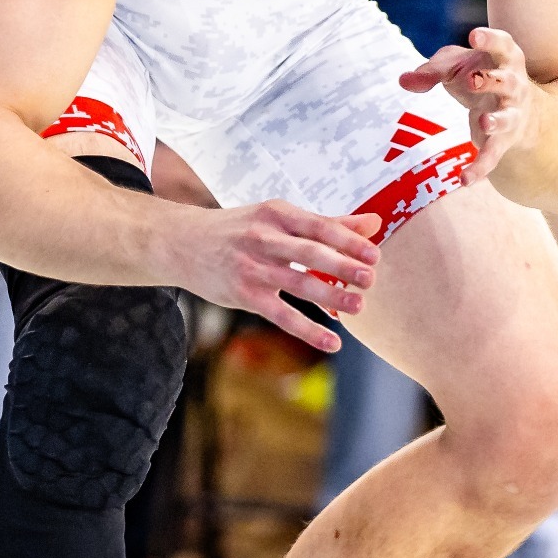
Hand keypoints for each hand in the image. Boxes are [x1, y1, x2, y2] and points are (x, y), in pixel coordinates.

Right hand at [168, 201, 382, 352]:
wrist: (182, 243)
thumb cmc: (241, 229)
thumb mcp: (279, 218)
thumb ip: (328, 223)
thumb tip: (373, 223)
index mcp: (278, 214)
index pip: (319, 226)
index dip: (348, 240)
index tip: (374, 254)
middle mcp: (264, 239)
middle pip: (310, 253)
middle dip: (342, 266)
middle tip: (371, 279)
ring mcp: (252, 268)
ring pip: (297, 285)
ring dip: (330, 296)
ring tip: (358, 306)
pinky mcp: (244, 295)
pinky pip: (281, 316)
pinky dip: (308, 331)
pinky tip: (332, 342)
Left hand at [400, 28, 538, 184]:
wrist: (519, 111)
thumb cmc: (482, 76)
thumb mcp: (456, 67)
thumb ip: (431, 71)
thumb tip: (403, 81)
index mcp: (505, 60)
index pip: (504, 45)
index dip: (491, 39)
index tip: (474, 34)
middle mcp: (515, 86)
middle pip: (507, 81)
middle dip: (492, 80)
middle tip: (472, 79)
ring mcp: (512, 115)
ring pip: (507, 118)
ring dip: (496, 120)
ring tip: (484, 122)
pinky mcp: (505, 141)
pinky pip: (494, 155)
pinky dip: (481, 168)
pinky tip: (465, 181)